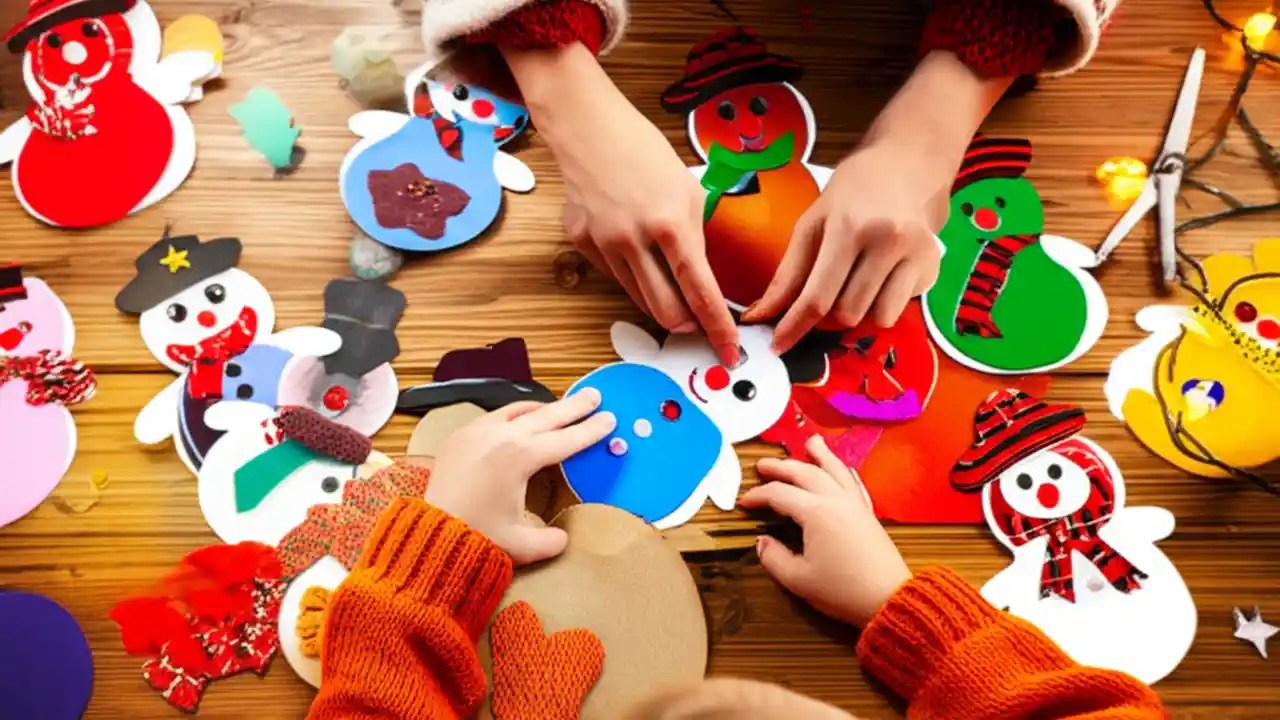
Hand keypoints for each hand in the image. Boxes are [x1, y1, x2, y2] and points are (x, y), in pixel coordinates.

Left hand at [424, 389, 615, 564]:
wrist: (429, 532)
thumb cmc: (476, 537)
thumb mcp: (522, 544)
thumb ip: (550, 540)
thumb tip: (562, 538)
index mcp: (522, 457)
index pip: (566, 441)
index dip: (591, 431)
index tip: (609, 419)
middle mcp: (502, 437)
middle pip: (547, 416)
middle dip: (574, 407)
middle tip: (594, 395)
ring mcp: (479, 432)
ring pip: (519, 411)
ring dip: (543, 408)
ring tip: (560, 405)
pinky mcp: (461, 436)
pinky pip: (495, 416)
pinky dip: (515, 414)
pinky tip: (521, 419)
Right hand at [504, 44, 738, 364]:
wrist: (589, 129)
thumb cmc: (643, 151)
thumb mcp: (688, 191)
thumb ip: (695, 238)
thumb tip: (699, 279)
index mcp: (670, 224)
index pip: (701, 291)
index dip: (718, 328)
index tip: (729, 349)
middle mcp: (635, 240)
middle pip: (667, 312)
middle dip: (688, 326)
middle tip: (699, 323)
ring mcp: (604, 245)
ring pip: (639, 300)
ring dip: (661, 303)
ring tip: (670, 284)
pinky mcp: (582, 245)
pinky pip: (615, 277)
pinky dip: (633, 276)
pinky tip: (634, 248)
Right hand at [739, 435, 909, 626]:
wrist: (888, 599)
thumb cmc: (842, 591)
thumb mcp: (798, 580)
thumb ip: (774, 558)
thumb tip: (761, 541)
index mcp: (816, 513)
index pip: (779, 495)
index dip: (758, 496)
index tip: (744, 502)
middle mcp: (836, 501)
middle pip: (805, 473)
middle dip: (781, 467)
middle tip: (763, 464)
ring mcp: (855, 505)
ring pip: (835, 470)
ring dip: (820, 455)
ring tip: (810, 442)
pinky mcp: (868, 514)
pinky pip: (854, 483)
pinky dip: (844, 472)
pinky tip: (842, 468)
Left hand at [743, 140, 946, 352]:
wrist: (908, 165)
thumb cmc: (853, 193)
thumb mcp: (812, 223)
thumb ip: (788, 274)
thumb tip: (761, 316)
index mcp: (849, 227)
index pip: (818, 296)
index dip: (794, 327)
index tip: (777, 346)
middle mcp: (887, 242)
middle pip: (846, 314)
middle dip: (826, 316)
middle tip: (823, 294)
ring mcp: (915, 255)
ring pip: (874, 319)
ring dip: (856, 313)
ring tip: (853, 281)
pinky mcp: (932, 268)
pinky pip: (897, 311)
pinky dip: (881, 306)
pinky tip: (880, 276)